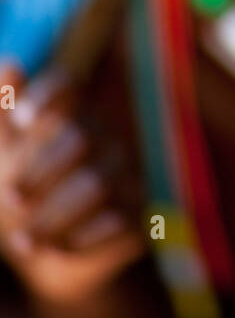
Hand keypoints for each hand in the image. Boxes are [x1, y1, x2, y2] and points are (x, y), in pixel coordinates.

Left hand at [0, 59, 145, 303]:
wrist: (51, 254)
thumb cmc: (27, 192)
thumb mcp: (7, 156)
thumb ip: (3, 113)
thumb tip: (9, 64)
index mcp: (68, 114)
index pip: (66, 87)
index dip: (48, 96)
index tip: (21, 120)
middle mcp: (103, 135)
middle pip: (79, 139)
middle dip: (42, 171)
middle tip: (12, 198)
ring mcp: (125, 173)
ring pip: (98, 184)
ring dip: (56, 215)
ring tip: (22, 242)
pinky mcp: (138, 212)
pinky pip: (119, 220)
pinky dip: (85, 238)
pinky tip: (59, 248)